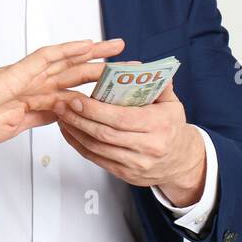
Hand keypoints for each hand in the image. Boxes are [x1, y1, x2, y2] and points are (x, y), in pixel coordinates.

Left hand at [53, 81, 205, 206]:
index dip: (95, 110)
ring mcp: (135, 163)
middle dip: (79, 118)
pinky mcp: (124, 174)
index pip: (121, 118)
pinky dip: (79, 145)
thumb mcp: (172, 103)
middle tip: (61, 104)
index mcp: (158, 125)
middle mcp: (147, 147)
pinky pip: (96, 159)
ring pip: (97, 148)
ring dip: (75, 131)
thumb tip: (142, 67)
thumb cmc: (171, 127)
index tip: (77, 99)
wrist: (180, 161)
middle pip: (105, 134)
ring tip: (61, 116)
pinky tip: (70, 132)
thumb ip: (157, 84)